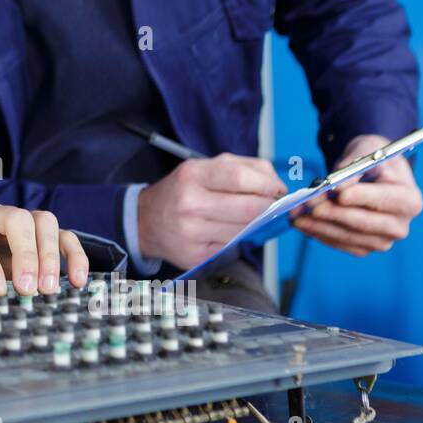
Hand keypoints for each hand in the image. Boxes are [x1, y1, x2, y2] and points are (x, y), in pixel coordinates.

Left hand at [0, 203, 87, 297]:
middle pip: (15, 218)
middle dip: (26, 253)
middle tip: (29, 291)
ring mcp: (19, 223)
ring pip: (42, 221)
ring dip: (50, 254)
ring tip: (50, 290)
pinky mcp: (40, 236)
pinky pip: (64, 235)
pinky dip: (74, 255)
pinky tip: (78, 281)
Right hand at [137, 153, 287, 270]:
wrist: (144, 221)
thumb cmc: (182, 190)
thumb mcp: (203, 167)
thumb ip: (244, 168)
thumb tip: (278, 187)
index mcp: (193, 175)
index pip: (240, 178)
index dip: (267, 184)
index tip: (277, 189)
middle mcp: (190, 204)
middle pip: (249, 209)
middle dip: (270, 207)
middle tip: (274, 206)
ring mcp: (193, 233)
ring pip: (246, 231)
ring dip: (260, 225)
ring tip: (255, 218)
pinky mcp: (197, 256)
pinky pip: (235, 248)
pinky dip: (243, 240)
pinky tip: (235, 231)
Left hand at [291, 134, 422, 255]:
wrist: (373, 173)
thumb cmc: (372, 160)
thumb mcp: (366, 154)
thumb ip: (353, 168)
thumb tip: (336, 184)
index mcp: (410, 199)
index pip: (385, 200)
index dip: (361, 198)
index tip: (339, 194)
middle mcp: (400, 225)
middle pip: (363, 222)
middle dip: (332, 213)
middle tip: (308, 204)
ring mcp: (383, 240)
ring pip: (347, 235)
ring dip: (318, 226)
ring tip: (295, 214)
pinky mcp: (364, 247)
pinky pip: (339, 243)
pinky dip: (318, 233)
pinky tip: (301, 223)